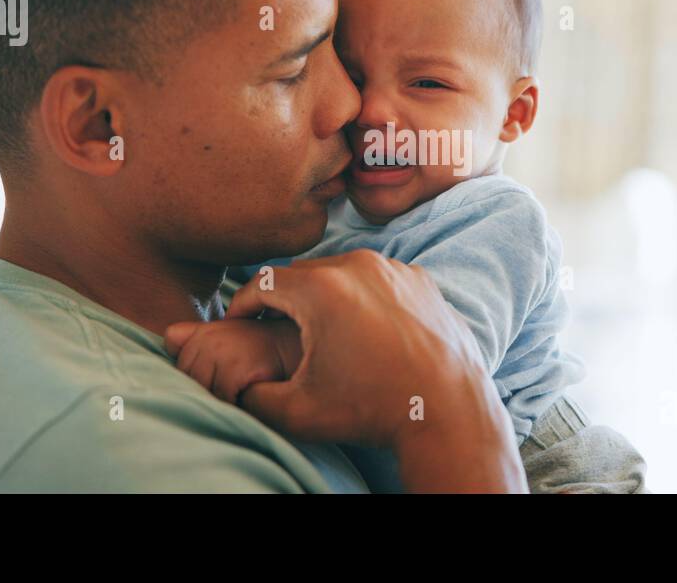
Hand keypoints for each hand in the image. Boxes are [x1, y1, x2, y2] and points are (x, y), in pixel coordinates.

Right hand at [179, 249, 524, 492]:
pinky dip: (362, 297)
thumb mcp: (297, 410)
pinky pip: (376, 279)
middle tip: (273, 330)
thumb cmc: (372, 409)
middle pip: (301, 274)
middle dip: (283, 300)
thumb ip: (252, 394)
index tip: (237, 325)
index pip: (262, 283)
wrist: (446, 412)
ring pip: (341, 272)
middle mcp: (357, 265)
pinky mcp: (420, 278)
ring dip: (324, 296)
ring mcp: (393, 268)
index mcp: (320, 289)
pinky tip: (362, 329)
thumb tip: (230, 385)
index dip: (241, 306)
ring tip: (320, 331)